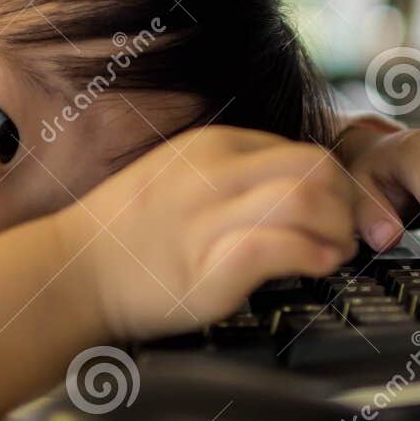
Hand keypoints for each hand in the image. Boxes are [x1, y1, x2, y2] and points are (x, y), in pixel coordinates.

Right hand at [56, 126, 359, 339]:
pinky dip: (315, 255)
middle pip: (316, 166)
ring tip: (336, 253)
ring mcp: (211, 218)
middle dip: (348, 203)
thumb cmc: (126, 238)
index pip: (301, 150)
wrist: (71, 274)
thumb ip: (232, 177)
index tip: (341, 216)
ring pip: (308, 197)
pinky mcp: (210, 265)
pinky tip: (318, 268)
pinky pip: (283, 246)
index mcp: (211, 147)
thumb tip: (294, 192)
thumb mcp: (179, 179)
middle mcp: (213, 173)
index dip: (336, 185)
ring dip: (339, 229)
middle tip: (348, 235)